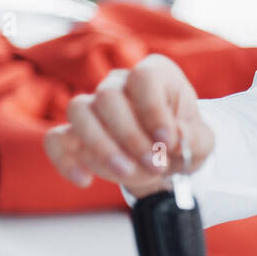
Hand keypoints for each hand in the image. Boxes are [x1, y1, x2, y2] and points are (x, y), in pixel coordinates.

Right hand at [44, 54, 214, 197]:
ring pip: (78, 110)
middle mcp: (119, 83)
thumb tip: (177, 135)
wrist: (164, 161)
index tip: (168, 142)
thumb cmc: (183, 142)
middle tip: (154, 165)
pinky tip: (85, 181)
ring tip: (126, 173)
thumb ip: (194, 137)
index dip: (153, 110)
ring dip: (101, 146)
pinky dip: (65, 161)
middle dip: (131, 137)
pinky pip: (55, 139)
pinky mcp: (74, 133)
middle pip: (108, 96)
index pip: (143, 77)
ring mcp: (93, 105)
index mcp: (154, 74)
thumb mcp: (201, 142)